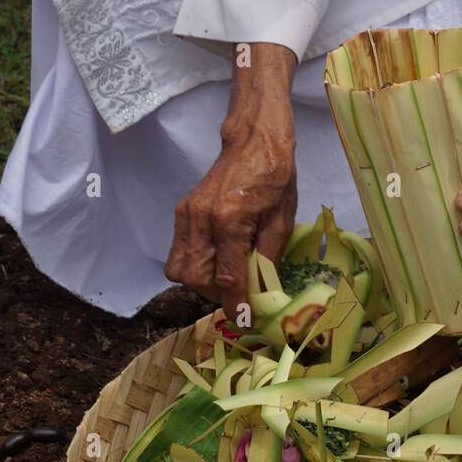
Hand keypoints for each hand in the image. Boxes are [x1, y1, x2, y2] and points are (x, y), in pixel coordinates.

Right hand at [165, 43, 297, 319]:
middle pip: (196, 278)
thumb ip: (268, 259)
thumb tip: (263, 296)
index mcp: (229, 219)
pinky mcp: (181, 212)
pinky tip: (217, 258)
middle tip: (240, 292)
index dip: (235, 303)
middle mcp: (200, 218)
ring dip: (203, 282)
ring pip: (180, 270)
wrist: (254, 139)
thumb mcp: (282, 220)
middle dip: (217, 293)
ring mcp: (186, 214)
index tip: (244, 322)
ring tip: (228, 276)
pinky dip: (195, 265)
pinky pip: (179, 253)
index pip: (226, 276)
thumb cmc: (275, 176)